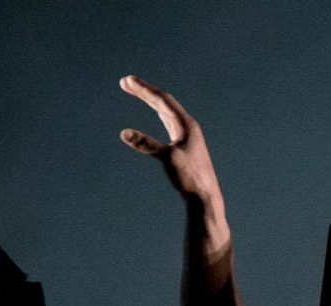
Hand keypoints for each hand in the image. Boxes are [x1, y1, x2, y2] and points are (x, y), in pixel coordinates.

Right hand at [120, 76, 223, 210]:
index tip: (128, 81)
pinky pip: (169, 122)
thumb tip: (125, 133)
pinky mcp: (184, 146)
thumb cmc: (190, 178)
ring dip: (152, 101)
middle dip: (145, 92)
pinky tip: (157, 112)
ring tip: (138, 91)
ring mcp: (186, 136)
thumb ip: (147, 144)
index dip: (144, 89)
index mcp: (186, 124)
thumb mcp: (168, 158)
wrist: (205, 198)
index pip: (162, 100)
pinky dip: (159, 114)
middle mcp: (187, 126)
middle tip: (126, 83)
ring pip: (166, 111)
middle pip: (163, 102)